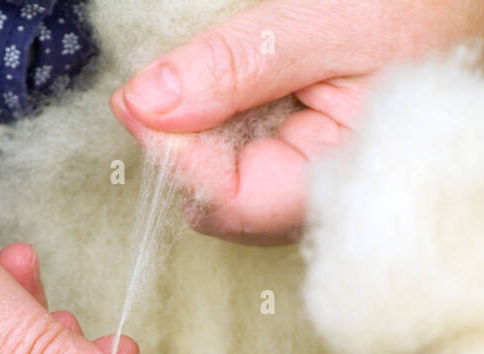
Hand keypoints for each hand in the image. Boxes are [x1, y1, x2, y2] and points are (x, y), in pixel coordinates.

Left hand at [111, 0, 483, 243]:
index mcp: (346, 185)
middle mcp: (326, 196)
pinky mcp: (306, 150)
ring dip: (199, 123)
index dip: (173, 155)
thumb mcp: (327, 20)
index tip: (137, 97)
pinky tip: (232, 75)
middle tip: (169, 75)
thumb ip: (235, 66)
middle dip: (182, 141)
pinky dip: (221, 111)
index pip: (227, 203)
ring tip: (219, 65)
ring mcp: (314, 176)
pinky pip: (242, 147)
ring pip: (221, 173)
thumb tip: (147, 103)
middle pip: (215, 199)